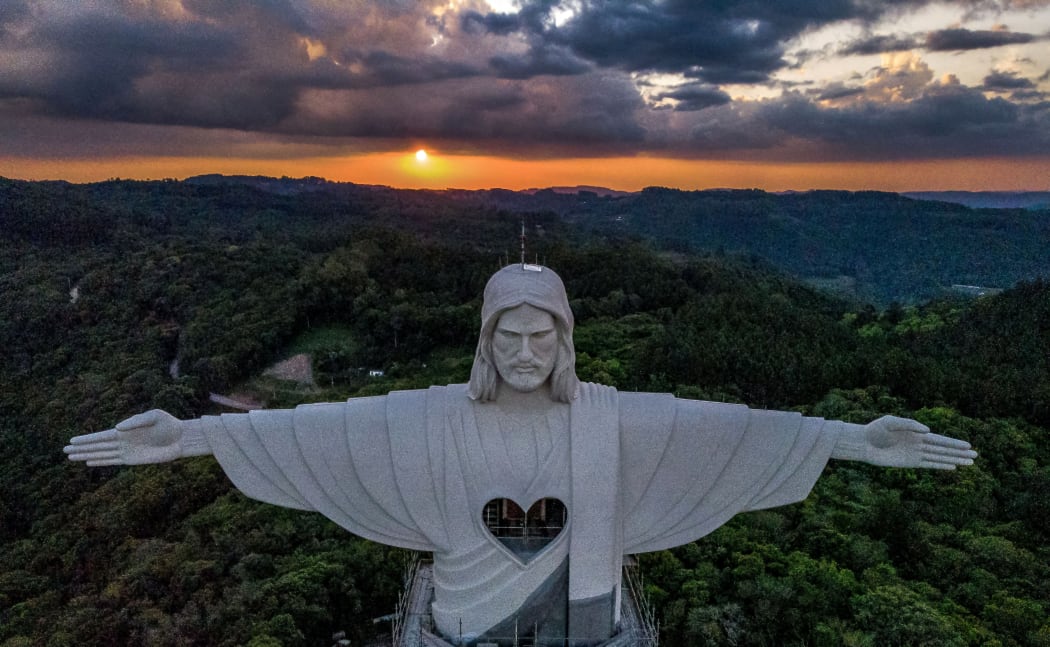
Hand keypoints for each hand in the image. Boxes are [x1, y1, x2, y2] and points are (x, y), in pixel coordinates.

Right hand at [64, 409, 184, 465]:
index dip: (86, 438)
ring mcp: (127, 451)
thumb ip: (135, 421)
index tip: (72, 440)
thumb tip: (116, 429)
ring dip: (86, 456)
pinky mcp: (133, 460)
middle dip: (81, 448)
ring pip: (102, 454)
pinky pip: (113, 461)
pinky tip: (89, 462)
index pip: (100, 436)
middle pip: (97, 446)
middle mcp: (123, 441)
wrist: (181, 438)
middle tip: (64, 449)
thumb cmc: (168, 424)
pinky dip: (101, 462)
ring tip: (71, 457)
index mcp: (125, 430)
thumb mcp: (153, 416)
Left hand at [861, 415, 976, 468]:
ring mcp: (915, 454)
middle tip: (976, 456)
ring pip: (939, 458)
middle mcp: (919, 444)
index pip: (940, 439)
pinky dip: (940, 466)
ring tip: (970, 463)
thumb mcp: (890, 422)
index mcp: (916, 433)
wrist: (863, 443)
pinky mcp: (909, 463)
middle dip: (960, 453)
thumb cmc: (875, 430)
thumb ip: (909, 424)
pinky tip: (952, 467)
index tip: (969, 445)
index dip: (955, 443)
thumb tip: (928, 431)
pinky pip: (929, 465)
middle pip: (944, 449)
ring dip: (954, 460)